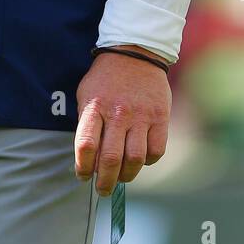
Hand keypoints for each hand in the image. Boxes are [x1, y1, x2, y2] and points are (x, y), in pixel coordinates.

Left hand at [74, 46, 171, 195]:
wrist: (135, 53)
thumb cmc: (106, 79)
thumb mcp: (86, 94)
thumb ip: (86, 124)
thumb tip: (87, 159)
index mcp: (95, 107)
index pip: (86, 145)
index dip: (83, 167)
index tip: (83, 176)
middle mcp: (118, 113)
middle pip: (111, 159)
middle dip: (105, 182)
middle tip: (103, 190)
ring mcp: (141, 116)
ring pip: (135, 159)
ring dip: (127, 176)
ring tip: (121, 177)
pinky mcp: (160, 117)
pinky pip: (156, 151)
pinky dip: (148, 162)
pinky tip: (141, 159)